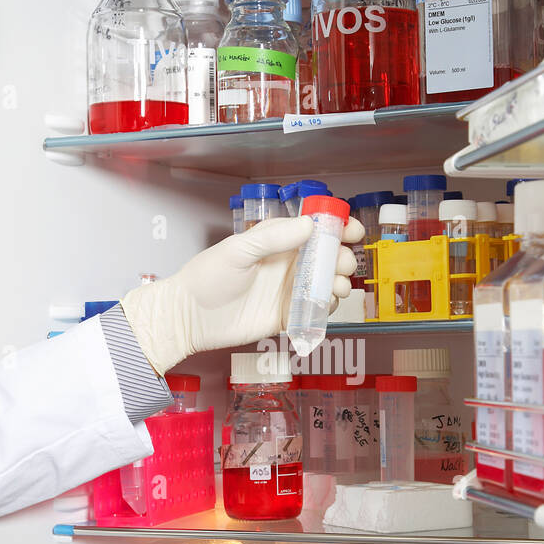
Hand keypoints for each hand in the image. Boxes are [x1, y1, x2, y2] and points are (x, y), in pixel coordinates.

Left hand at [121, 215, 363, 375]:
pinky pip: (316, 311)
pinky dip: (328, 308)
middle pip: (328, 258)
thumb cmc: (207, 277)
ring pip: (327, 285)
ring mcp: (288, 291)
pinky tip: (327, 305)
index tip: (353, 232)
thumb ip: (274, 238)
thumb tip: (309, 225)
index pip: (314, 230)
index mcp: (277, 242)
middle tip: (342, 265)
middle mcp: (287, 265)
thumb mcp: (238, 250)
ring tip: (338, 288)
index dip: (337, 229)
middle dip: (343, 259)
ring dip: (340, 284)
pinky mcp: (286, 317)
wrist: (190, 317)